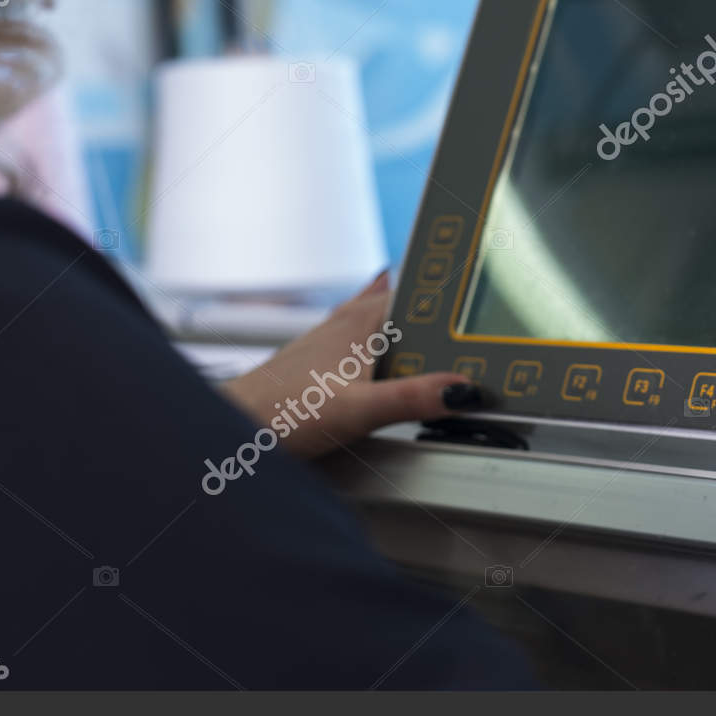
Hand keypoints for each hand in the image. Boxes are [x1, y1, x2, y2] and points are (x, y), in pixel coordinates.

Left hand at [221, 272, 477, 456]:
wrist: (232, 428)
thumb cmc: (279, 414)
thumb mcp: (359, 410)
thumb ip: (412, 398)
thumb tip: (461, 389)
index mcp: (361, 322)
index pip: (419, 293)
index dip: (451, 292)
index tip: (483, 287)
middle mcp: (346, 322)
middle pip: (403, 302)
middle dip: (436, 303)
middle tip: (472, 300)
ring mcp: (331, 339)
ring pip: (382, 317)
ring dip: (410, 317)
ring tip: (440, 320)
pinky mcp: (320, 361)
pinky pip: (364, 336)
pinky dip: (384, 336)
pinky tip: (384, 347)